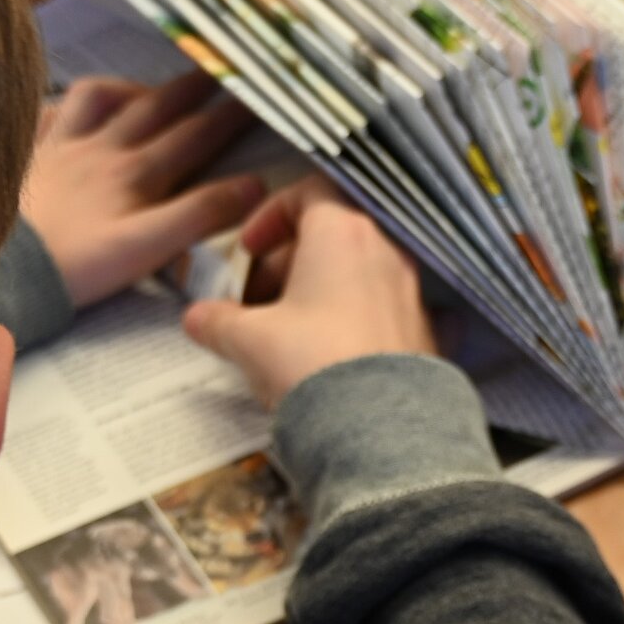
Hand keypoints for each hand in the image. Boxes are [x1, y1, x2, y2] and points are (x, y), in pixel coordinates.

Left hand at [20, 73, 263, 308]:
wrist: (2, 268)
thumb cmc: (75, 266)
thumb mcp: (147, 248)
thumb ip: (200, 215)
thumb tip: (253, 184)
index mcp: (136, 173)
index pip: (195, 136)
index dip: (231, 116)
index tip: (259, 96)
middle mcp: (101, 148)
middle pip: (155, 107)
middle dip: (191, 88)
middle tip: (217, 68)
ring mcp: (58, 147)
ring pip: (97, 98)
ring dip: (126, 89)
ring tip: (142, 91)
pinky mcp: (23, 155)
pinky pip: (44, 114)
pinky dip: (60, 104)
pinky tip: (65, 109)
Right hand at [181, 181, 434, 407]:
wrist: (379, 431)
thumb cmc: (310, 364)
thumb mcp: (248, 341)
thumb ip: (217, 321)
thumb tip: (196, 317)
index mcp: (342, 232)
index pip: (309, 192)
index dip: (271, 215)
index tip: (248, 251)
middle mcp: (385, 250)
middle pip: (333, 234)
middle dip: (288, 262)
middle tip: (258, 301)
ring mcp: (412, 291)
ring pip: (360, 272)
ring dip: (322, 291)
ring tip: (291, 332)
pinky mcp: (427, 331)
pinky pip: (386, 310)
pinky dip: (358, 319)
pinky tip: (336, 353)